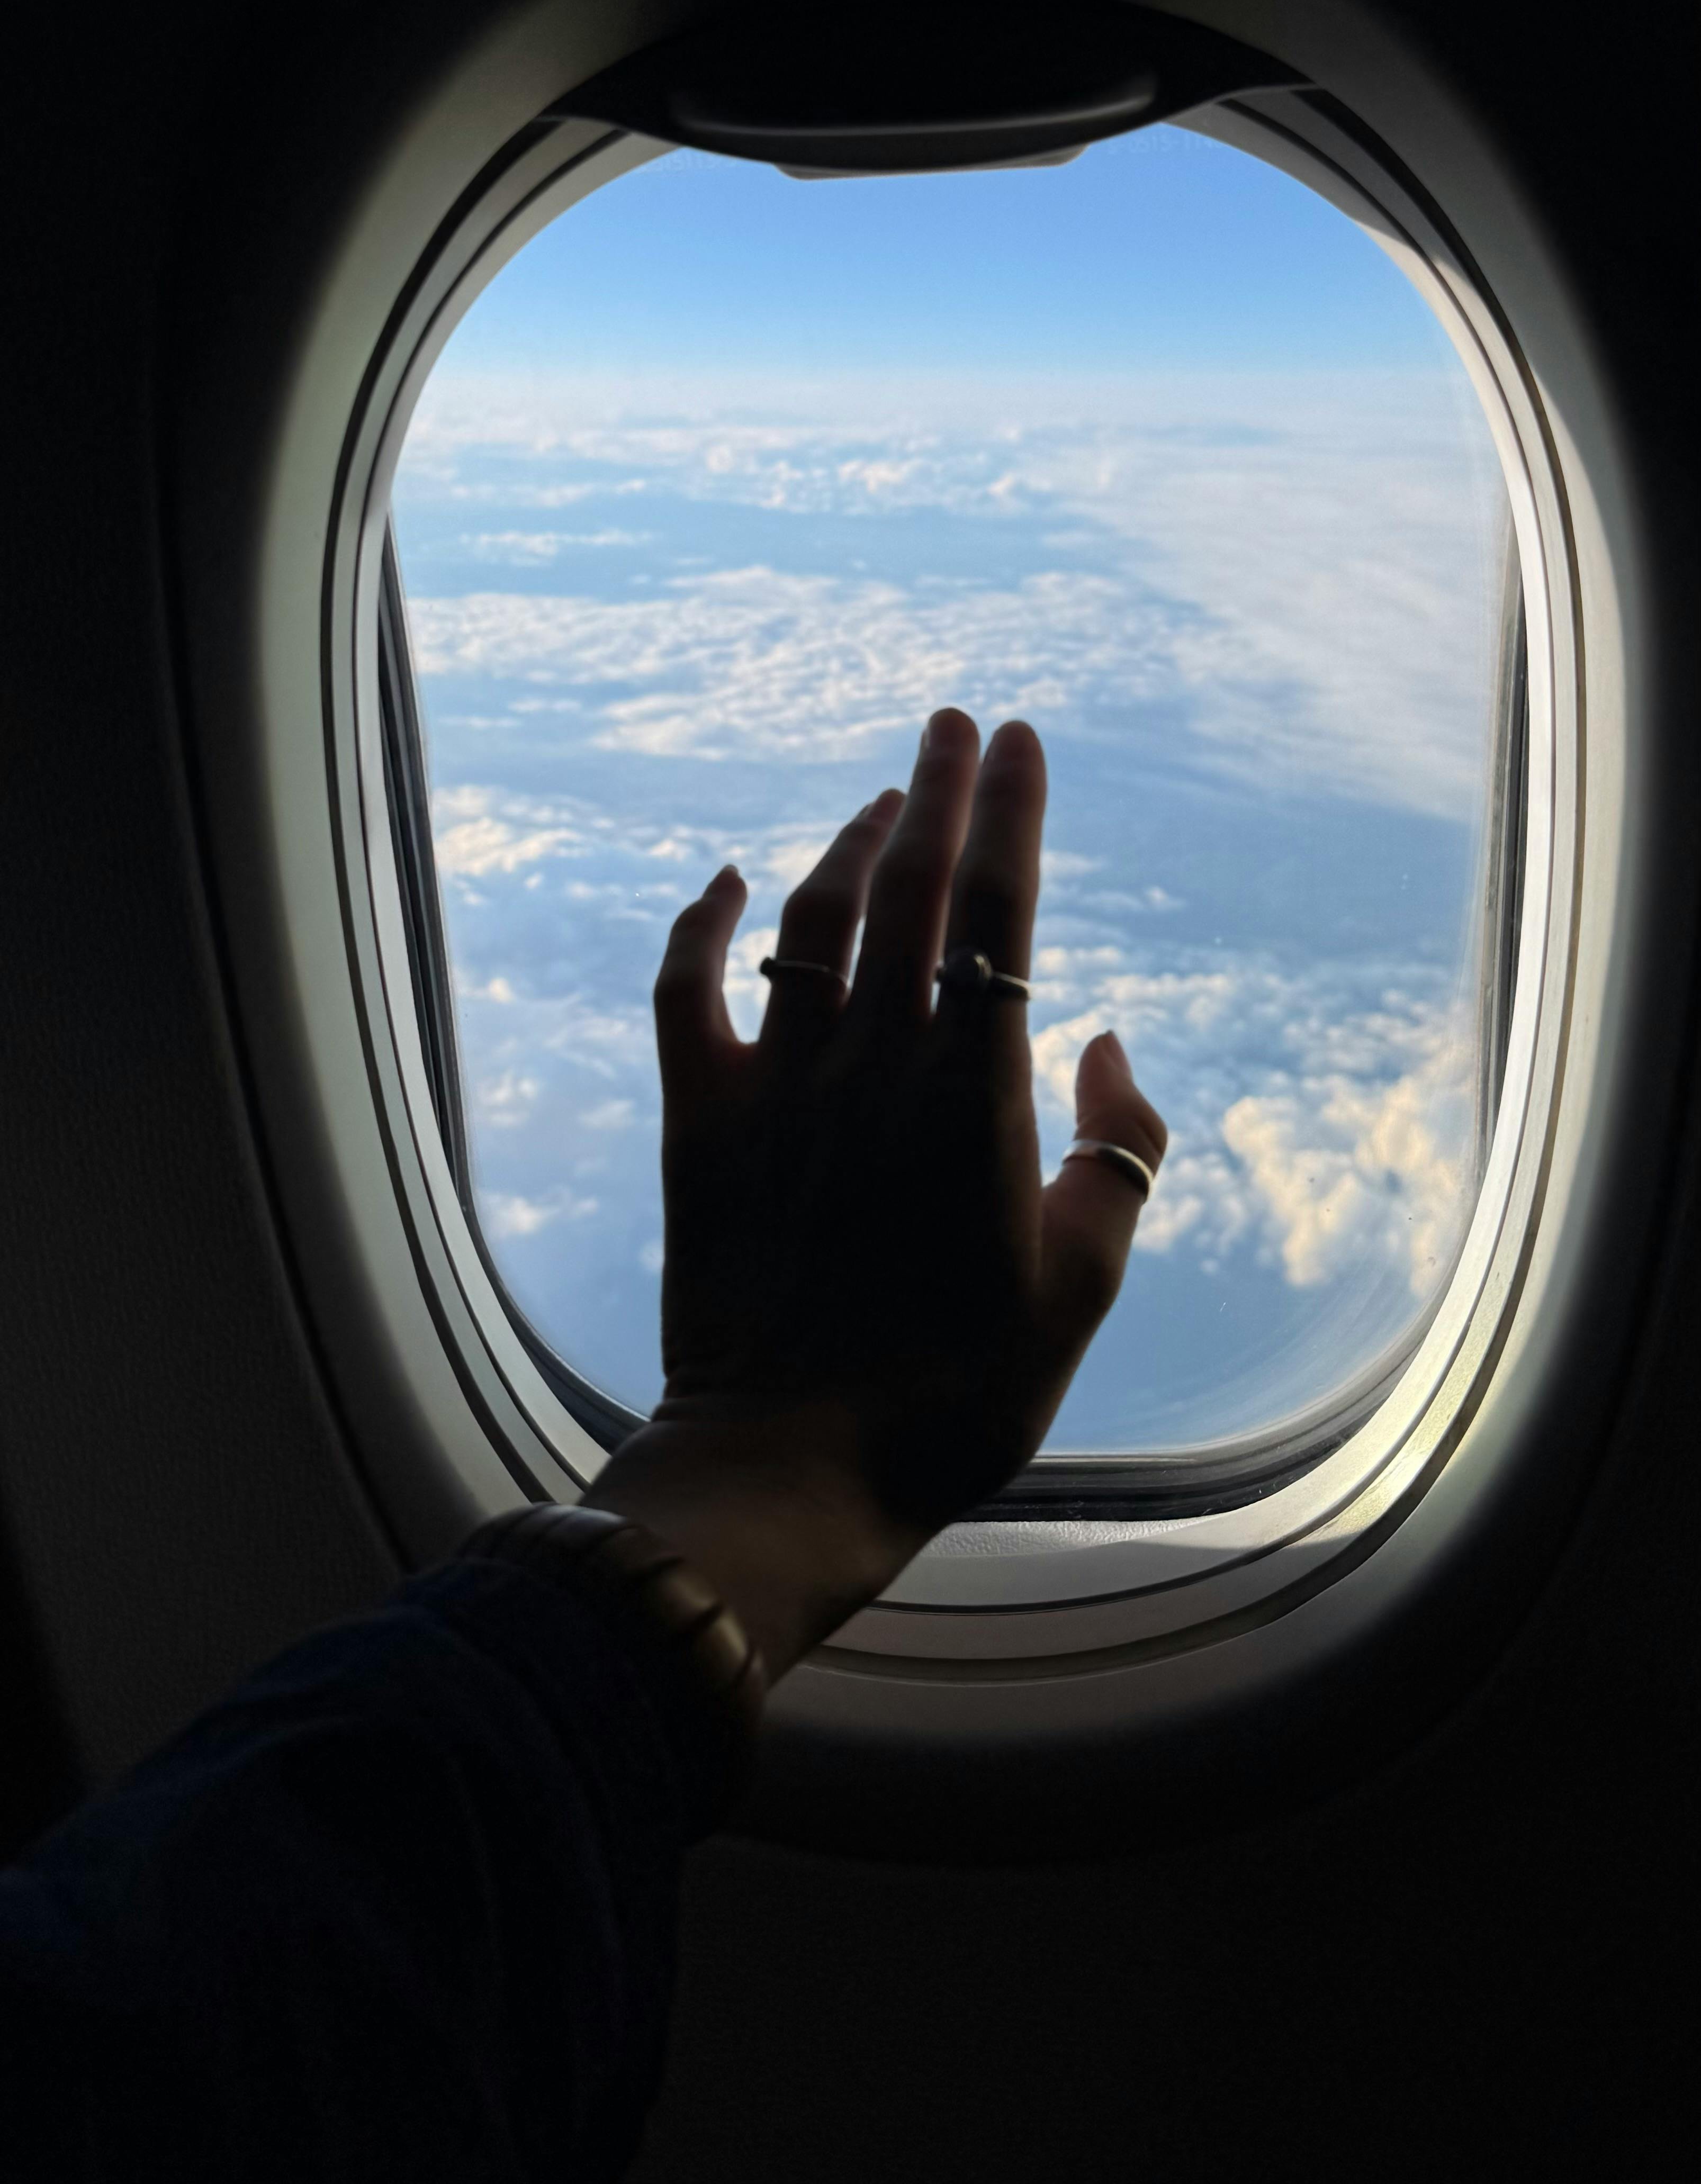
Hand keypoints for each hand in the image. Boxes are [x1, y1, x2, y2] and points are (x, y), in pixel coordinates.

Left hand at [585, 707, 1165, 1679]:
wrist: (794, 1467)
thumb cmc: (957, 1389)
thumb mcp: (1082, 1281)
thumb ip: (1116, 1151)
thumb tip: (1102, 1039)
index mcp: (974, 1092)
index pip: (996, 909)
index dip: (1009, 812)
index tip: (1017, 739)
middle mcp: (874, 1063)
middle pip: (908, 887)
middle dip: (937, 791)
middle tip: (953, 725)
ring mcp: (778, 1086)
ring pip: (810, 923)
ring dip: (846, 847)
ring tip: (883, 800)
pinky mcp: (698, 1123)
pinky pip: (687, 993)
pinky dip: (702, 924)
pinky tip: (725, 879)